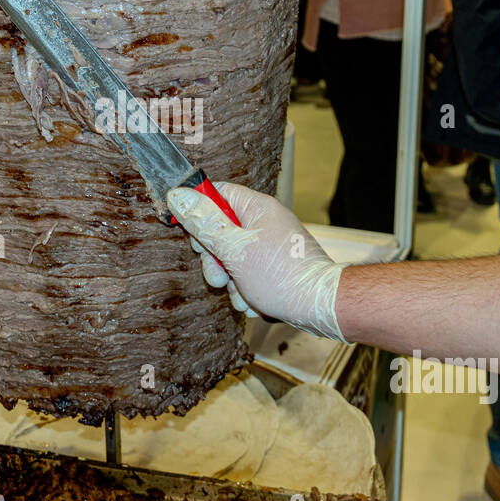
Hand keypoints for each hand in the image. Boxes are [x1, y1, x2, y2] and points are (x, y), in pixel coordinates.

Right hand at [166, 181, 346, 342]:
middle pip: (220, 231)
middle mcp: (264, 224)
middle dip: (214, 259)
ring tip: (242, 294)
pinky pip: (247, 276)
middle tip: (219, 275)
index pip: (217, 193)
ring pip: (231, 259)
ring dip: (230, 281)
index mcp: (257, 208)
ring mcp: (270, 247)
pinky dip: (245, 291)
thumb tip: (178, 196)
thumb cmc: (282, 275)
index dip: (197, 210)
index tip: (186, 230)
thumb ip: (204, 223)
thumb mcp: (234, 248)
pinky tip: (254, 302)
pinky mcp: (274, 269)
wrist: (321, 307)